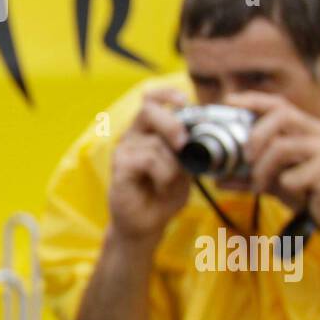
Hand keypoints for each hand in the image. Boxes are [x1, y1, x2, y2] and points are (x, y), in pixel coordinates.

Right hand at [108, 88, 192, 243]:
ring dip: (173, 165)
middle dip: (171, 123)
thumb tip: (200, 135)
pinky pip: (148, 160)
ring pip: (155, 142)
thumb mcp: (184, 168)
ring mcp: (123, 150)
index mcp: (147, 131)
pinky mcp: (119, 167)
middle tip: (184, 144)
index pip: (150, 98)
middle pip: (148, 109)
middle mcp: (133, 135)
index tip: (184, 101)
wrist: (146, 225)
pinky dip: (163, 174)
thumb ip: (189, 150)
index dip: (166, 94)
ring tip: (170, 182)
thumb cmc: (163, 195)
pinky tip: (160, 186)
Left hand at [226, 91, 319, 243]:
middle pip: (281, 115)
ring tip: (260, 186)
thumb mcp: (279, 183)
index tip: (228, 100)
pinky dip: (284, 186)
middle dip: (255, 135)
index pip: (281, 104)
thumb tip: (219, 179)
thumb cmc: (314, 198)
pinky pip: (293, 175)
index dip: (253, 100)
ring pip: (282, 147)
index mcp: (312, 130)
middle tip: (246, 157)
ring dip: (263, 169)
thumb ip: (252, 176)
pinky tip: (293, 195)